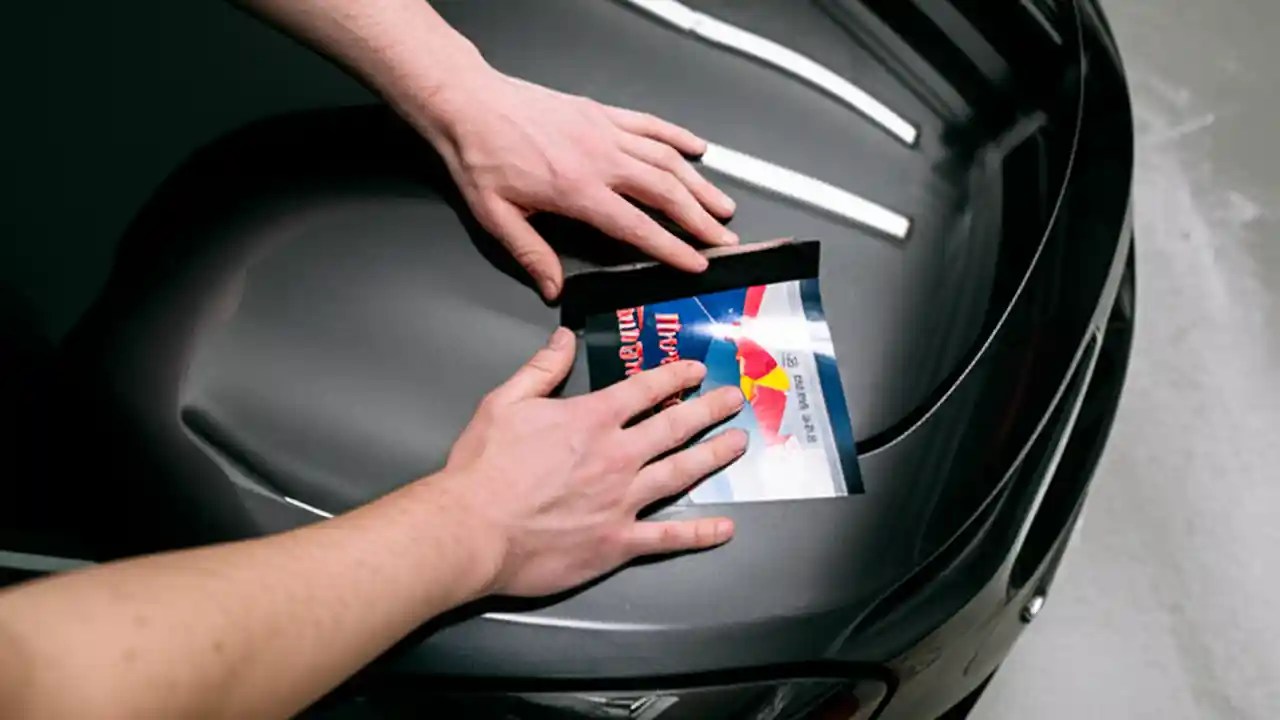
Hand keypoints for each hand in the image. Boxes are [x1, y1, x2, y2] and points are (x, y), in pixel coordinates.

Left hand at [411, 66, 738, 298]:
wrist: (468, 104)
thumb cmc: (479, 158)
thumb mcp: (496, 217)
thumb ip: (530, 254)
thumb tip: (554, 289)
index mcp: (576, 191)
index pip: (637, 226)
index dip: (672, 248)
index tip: (697, 263)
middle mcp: (599, 159)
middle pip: (664, 192)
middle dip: (700, 219)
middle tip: (725, 239)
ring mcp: (604, 132)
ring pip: (665, 159)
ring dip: (698, 184)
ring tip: (723, 204)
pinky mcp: (600, 113)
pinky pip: (649, 124)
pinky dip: (677, 137)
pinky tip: (697, 150)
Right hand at [440, 328, 746, 596]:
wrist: (472, 530)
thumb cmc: (483, 470)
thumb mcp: (505, 403)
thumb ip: (542, 369)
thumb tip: (565, 338)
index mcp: (591, 420)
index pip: (645, 390)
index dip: (675, 376)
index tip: (696, 370)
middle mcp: (616, 457)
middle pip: (676, 427)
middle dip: (709, 409)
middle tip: (734, 400)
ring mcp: (622, 501)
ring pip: (682, 473)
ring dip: (714, 456)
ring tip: (737, 444)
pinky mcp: (618, 542)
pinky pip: (668, 537)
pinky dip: (700, 534)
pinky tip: (724, 528)